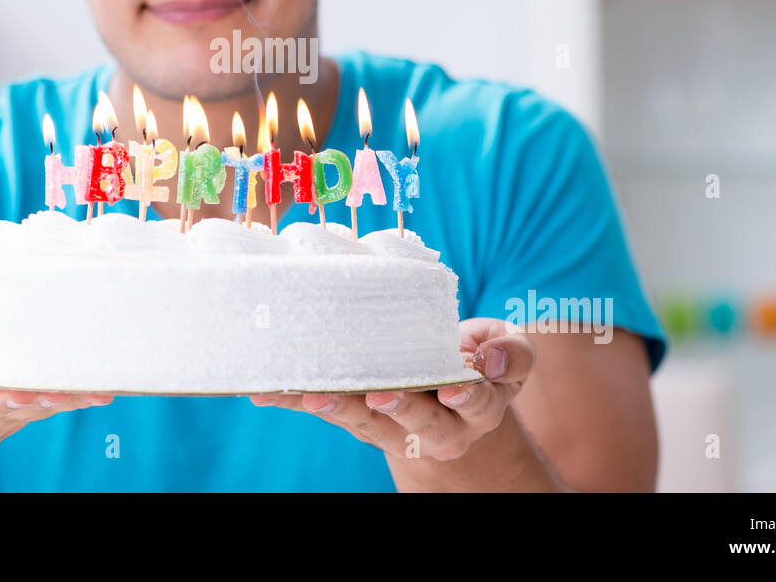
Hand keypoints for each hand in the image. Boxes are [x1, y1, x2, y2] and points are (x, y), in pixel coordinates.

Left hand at [248, 317, 533, 461]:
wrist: (447, 399)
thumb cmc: (476, 361)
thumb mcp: (505, 349)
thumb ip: (510, 351)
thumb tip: (487, 358)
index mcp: (479, 405)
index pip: (480, 402)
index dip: (469, 395)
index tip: (454, 387)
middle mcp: (439, 425)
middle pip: (422, 422)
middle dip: (400, 407)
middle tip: (380, 395)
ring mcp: (395, 425)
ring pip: (368, 423)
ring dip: (340, 407)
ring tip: (315, 393)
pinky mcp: (358, 418)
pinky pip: (327, 410)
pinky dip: (293, 400)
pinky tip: (265, 391)